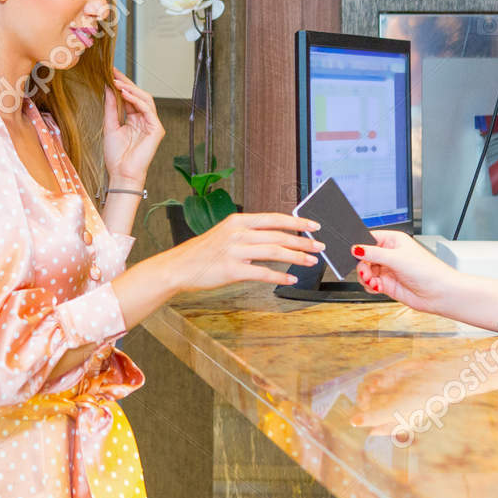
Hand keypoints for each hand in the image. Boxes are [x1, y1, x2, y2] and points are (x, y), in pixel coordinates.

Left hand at [102, 70, 163, 186]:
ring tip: (117, 82)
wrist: (121, 173)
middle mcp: (144, 120)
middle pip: (138, 95)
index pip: (129, 97)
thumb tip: (108, 88)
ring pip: (145, 99)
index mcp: (134, 119)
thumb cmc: (116, 155)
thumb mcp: (110, 126)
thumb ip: (110, 107)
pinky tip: (125, 94)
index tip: (109, 72)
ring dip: (131, 89)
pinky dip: (136, 100)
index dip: (121, 84)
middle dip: (126, 82)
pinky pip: (148, 110)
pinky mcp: (156, 129)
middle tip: (113, 72)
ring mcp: (152, 124)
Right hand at [166, 211, 325, 292]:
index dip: (297, 221)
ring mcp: (235, 251)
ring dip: (296, 257)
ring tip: (310, 261)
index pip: (274, 218)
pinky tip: (291, 279)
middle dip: (303, 241)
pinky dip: (280, 276)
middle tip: (318, 246)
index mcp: (238, 221)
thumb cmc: (203, 252)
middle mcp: (238, 233)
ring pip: (274, 252)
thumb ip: (249, 233)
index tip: (314, 225)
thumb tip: (276, 236)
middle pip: (278, 235)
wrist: (179, 267)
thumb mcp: (225, 233)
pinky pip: (263, 273)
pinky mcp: (233, 270)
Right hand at [352, 230, 465, 313]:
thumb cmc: (428, 271)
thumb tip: (355, 249)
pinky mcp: (387, 284)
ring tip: (373, 281)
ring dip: (365, 278)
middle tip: (366, 272)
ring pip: (365, 271)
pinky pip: (370, 284)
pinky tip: (377, 287)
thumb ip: (373, 253)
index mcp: (393, 241)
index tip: (356, 254)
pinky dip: (370, 286)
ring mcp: (388, 270)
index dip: (360, 246)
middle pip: (364, 257)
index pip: (369, 239)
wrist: (439, 293)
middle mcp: (390, 254)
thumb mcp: (396, 258)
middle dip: (362, 266)